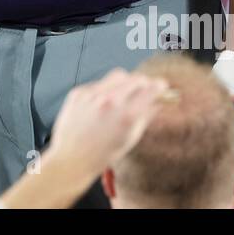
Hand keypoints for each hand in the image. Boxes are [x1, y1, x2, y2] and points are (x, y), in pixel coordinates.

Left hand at [42, 70, 169, 181]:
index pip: (150, 90)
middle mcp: (110, 101)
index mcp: (126, 115)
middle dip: (144, 82)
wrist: (71, 158)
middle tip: (145, 88)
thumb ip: (145, 116)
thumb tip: (158, 103)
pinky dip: (105, 90)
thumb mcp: (130, 138)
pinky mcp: (79, 92)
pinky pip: (98, 83)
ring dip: (125, 83)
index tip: (161, 86)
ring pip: (117, 76)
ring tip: (123, 97)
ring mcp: (92, 94)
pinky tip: (101, 105)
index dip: (159, 87)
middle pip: (135, 78)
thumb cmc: (102, 154)